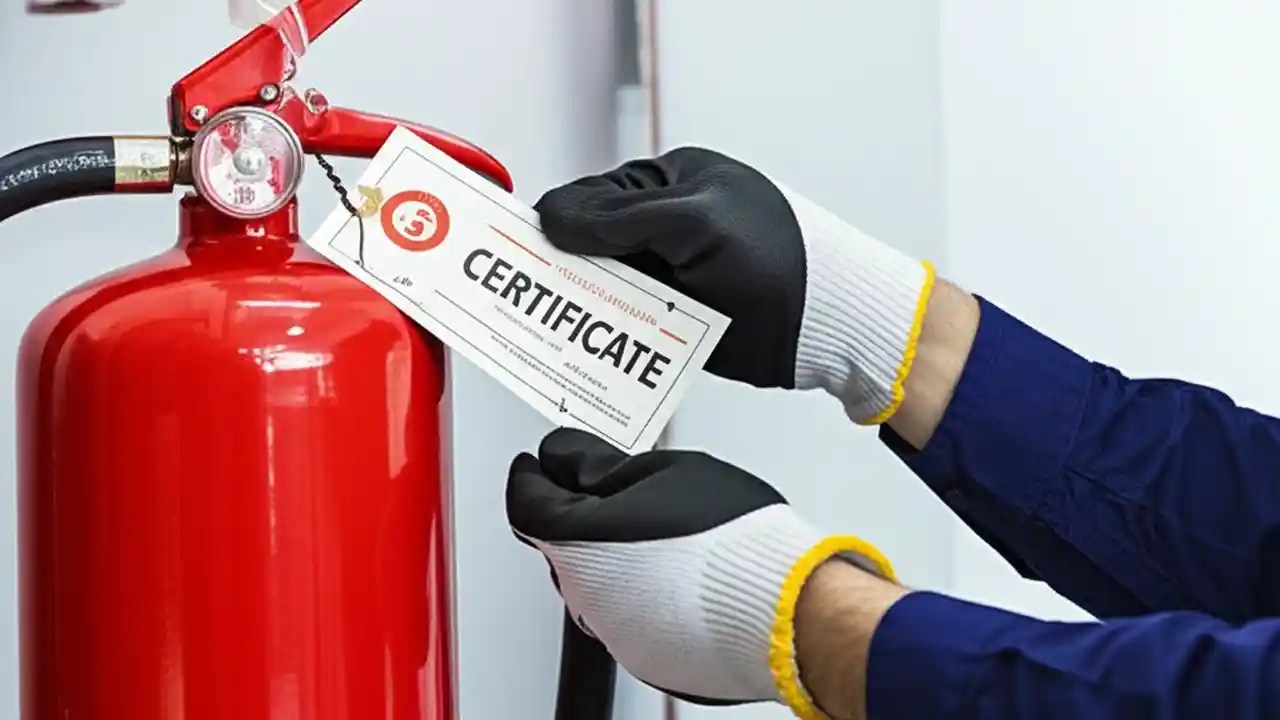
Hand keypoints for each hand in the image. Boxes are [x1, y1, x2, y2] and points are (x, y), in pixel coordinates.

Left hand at [505, 427, 897, 715]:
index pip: (526, 500)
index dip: (532, 474)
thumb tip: (566, 458)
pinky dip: (644, 596)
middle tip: (621, 491)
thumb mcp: (661, 470)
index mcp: (577, 543)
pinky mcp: (649, 659)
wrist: (786, 610)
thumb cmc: (732, 539)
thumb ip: (600, 465)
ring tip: (669, 535)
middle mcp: (585, 597)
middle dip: (583, 516)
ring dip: (615, 558)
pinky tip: (682, 577)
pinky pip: (632, 619)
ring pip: (597, 585)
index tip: (538, 463)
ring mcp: (616, 635)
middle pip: (563, 544)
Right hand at [534, 147, 935, 422]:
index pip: (590, 198)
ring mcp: (672, 274)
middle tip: (527, 296)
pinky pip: (628, 327)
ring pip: (604, 291)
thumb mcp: (694, 224)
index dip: (555, 225)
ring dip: (583, 309)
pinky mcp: (680, 319)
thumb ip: (619, 219)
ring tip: (549, 327)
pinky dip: (609, 339)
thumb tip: (551, 217)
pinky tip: (589, 349)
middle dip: (564, 272)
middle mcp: (666, 226)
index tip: (518, 252)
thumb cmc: (782, 260)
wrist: (834, 325)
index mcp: (670, 184)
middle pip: (590, 247)